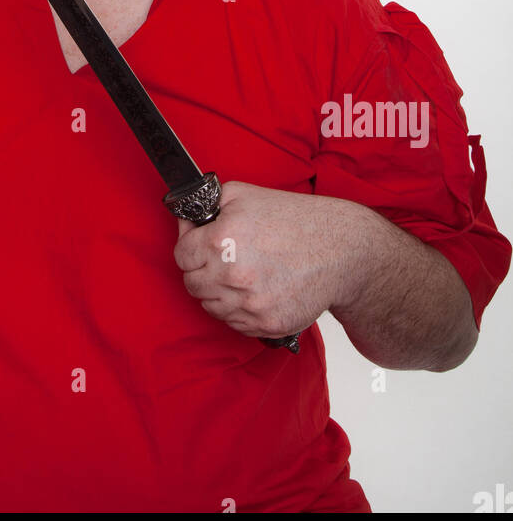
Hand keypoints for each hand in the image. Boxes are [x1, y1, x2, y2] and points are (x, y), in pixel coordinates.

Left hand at [173, 181, 363, 340]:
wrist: (338, 250)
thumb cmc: (294, 220)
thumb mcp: (243, 195)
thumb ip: (206, 207)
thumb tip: (185, 222)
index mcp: (222, 240)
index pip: (181, 255)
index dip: (190, 246)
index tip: (201, 244)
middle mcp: (232, 275)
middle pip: (191, 284)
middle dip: (202, 270)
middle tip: (221, 259)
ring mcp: (249, 304)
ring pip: (210, 307)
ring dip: (218, 293)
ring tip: (240, 275)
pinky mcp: (266, 324)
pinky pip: (234, 324)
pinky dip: (238, 311)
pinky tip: (254, 292)